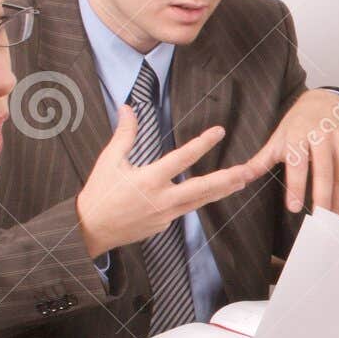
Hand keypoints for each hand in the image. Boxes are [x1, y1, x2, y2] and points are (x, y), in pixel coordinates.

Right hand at [75, 105, 255, 257]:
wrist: (90, 230)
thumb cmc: (99, 193)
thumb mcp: (109, 160)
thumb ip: (124, 134)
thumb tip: (127, 108)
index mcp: (149, 180)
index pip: (183, 158)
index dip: (202, 143)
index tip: (219, 132)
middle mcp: (162, 199)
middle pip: (203, 188)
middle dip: (228, 179)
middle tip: (248, 171)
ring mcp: (166, 215)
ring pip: (200, 201)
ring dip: (222, 190)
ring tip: (241, 181)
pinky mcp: (164, 225)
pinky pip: (185, 210)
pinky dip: (198, 200)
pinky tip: (209, 193)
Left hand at [238, 89, 338, 215]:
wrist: (327, 101)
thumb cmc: (299, 123)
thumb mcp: (278, 138)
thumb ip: (261, 161)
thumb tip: (239, 177)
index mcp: (298, 134)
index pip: (297, 163)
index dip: (296, 185)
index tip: (294, 207)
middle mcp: (322, 135)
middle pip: (323, 170)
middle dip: (322, 196)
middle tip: (319, 219)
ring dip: (337, 199)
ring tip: (331, 219)